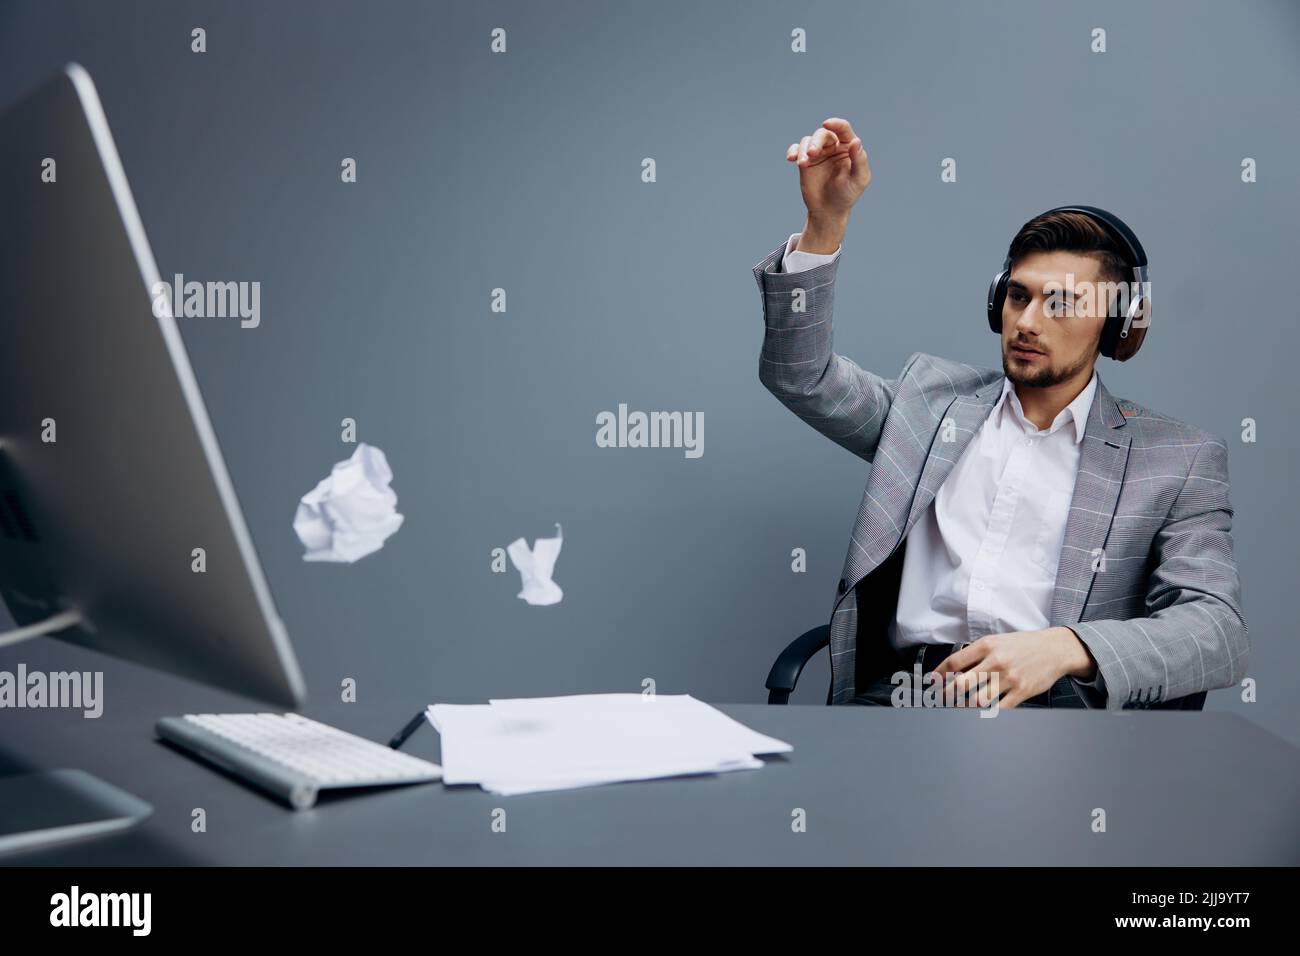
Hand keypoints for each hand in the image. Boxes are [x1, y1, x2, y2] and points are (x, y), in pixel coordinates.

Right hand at [785, 117, 869, 246]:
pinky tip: (791, 158)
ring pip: (808, 141)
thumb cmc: (847, 195)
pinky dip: (793, 150)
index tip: (827, 123)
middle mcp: (833, 147)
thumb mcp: (858, 179)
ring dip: (803, 149)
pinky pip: (797, 149)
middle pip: (822, 134)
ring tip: (802, 164)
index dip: (836, 123)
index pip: (843, 129)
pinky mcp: (805, 161)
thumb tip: (856, 141)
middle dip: (816, 141)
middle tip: (812, 154)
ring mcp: (818, 154)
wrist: (828, 211)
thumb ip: (859, 160)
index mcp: (848, 147)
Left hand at [928, 627, 1096, 708]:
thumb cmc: (1025, 644)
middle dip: (947, 695)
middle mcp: (996, 661)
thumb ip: (978, 652)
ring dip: (964, 707)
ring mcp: (1009, 677)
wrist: (1055, 649)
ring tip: (959, 708)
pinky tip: (981, 713)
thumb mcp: (998, 640)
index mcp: (987, 645)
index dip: (939, 674)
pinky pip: (999, 709)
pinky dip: (987, 713)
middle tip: (941, 699)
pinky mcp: (1021, 691)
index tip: (933, 682)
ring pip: (978, 700)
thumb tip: (955, 667)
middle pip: (961, 683)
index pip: (954, 662)